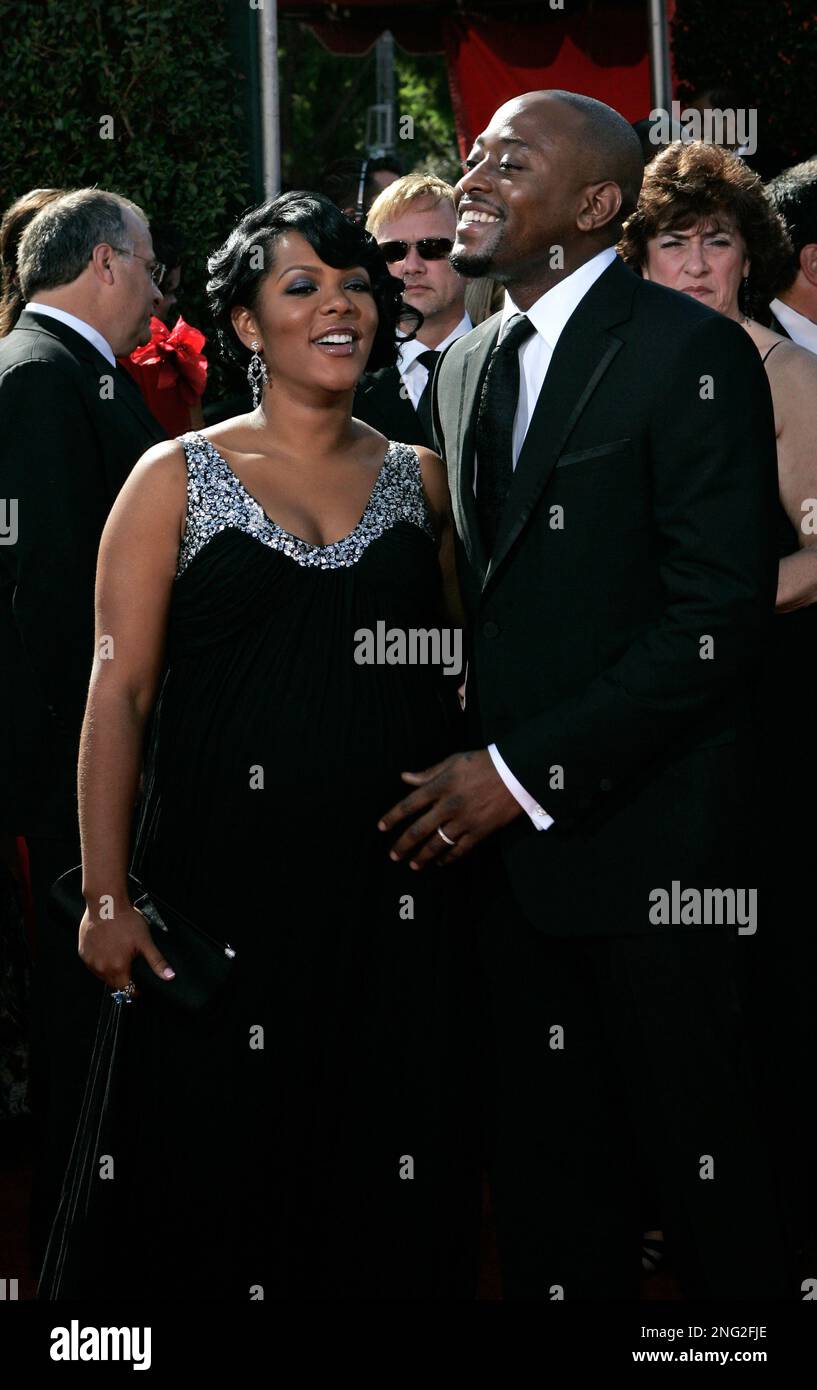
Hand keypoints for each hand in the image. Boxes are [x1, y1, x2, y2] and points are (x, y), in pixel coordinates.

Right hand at [78, 901, 174, 996]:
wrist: (106, 904)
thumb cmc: (126, 921)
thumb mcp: (145, 942)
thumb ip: (157, 962)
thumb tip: (169, 976)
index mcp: (117, 967)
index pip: (125, 989)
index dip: (133, 990)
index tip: (138, 989)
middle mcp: (101, 967)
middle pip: (112, 983)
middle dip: (122, 981)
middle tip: (130, 974)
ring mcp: (90, 960)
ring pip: (101, 975)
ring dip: (110, 972)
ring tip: (119, 962)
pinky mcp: (83, 952)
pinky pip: (92, 964)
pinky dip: (99, 963)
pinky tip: (106, 953)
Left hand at [377, 749, 522, 868]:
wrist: (517, 773)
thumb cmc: (484, 763)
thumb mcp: (454, 761)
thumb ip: (428, 773)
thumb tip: (404, 777)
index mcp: (441, 785)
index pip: (409, 804)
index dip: (393, 817)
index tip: (381, 827)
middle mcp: (449, 805)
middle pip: (419, 830)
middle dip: (403, 845)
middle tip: (393, 856)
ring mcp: (465, 821)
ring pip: (438, 844)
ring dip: (423, 857)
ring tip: (413, 865)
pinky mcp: (480, 831)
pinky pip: (460, 849)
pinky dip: (448, 858)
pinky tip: (440, 862)